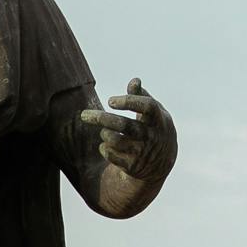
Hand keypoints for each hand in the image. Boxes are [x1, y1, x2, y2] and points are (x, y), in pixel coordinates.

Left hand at [78, 77, 174, 198]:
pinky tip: (106, 145)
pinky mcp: (132, 165)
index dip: (129, 101)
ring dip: (104, 134)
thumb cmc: (153, 129)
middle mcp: (151, 135)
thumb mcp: (154, 113)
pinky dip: (104, 148)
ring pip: (115, 140)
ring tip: (105, 131)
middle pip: (124, 125)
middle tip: (84, 114)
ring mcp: (142, 151)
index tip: (110, 101)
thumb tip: (135, 80)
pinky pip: (111, 155)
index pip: (147, 107)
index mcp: (158, 119)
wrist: (161, 163)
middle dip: (102, 118)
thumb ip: (142, 96)